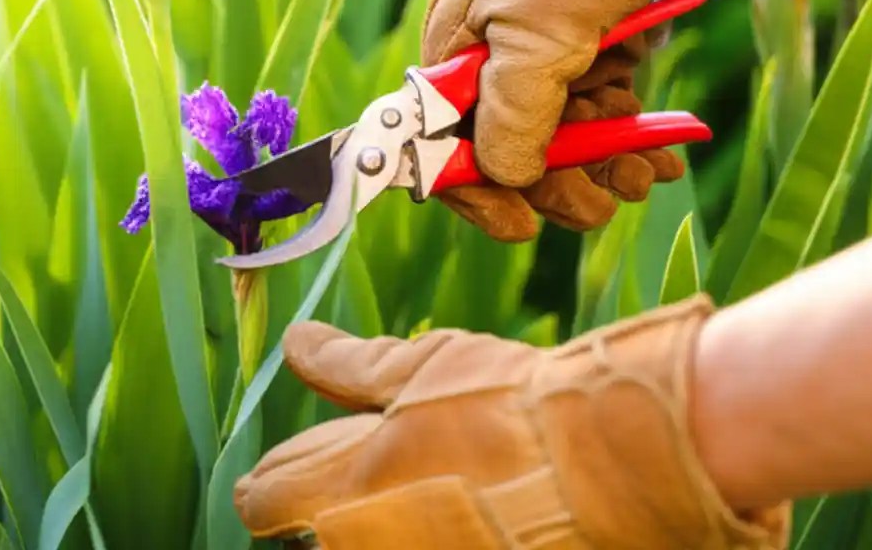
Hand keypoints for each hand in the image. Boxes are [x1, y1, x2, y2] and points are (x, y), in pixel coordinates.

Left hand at [232, 295, 789, 548]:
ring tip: (419, 491)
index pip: (261, 499)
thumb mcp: (420, 368)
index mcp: (343, 485)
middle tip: (362, 479)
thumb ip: (346, 365)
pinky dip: (423, 536)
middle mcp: (369, 543)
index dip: (268, 481)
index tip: (282, 471)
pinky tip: (454, 514)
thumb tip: (296, 341)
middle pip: (310, 538)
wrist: (609, 458)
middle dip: (320, 511)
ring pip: (363, 548)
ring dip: (375, 526)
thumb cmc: (509, 401)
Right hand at [421, 0, 773, 241]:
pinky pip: (603, 123)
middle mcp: (492, 71)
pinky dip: (631, 143)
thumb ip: (513, 116)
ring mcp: (544, 67)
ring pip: (565, 148)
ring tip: (644, 168)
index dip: (479, 193)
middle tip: (601, 199)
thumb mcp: (534, 36)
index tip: (523, 225)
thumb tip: (508, 178)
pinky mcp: (590, 63)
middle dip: (560, 185)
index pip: (444, 151)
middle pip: (512, 159)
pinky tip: (663, 152)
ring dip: (606, 167)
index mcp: (454, 62)